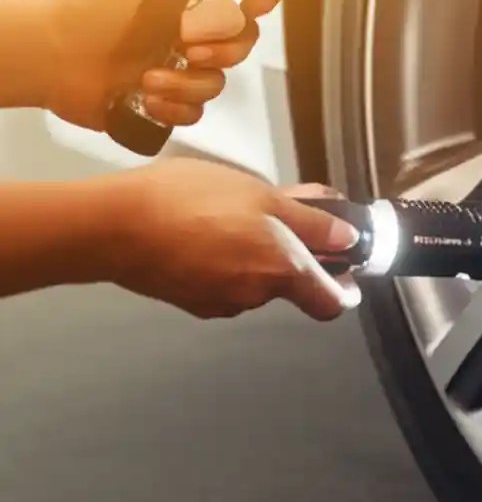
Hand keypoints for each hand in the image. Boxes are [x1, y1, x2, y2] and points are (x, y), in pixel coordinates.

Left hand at [40, 0, 284, 130]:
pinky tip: (147, 94)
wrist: (49, 50)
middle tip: (185, 40)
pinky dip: (176, 107)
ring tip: (150, 75)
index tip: (251, 2)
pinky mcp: (166, 99)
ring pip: (220, 81)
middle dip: (223, 45)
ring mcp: (180, 66)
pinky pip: (197, 112)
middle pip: (245, 41)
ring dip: (189, 81)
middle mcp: (191, 29)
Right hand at [108, 159, 357, 320]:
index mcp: (282, 272)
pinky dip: (223, 260)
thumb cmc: (192, 202)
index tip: (343, 266)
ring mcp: (218, 302)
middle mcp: (255, 296)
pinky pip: (222, 280)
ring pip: (253, 279)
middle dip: (288, 252)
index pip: (331, 304)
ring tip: (231, 215)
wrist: (115, 226)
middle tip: (276, 214)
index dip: (343, 287)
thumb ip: (311, 221)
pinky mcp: (189, 301)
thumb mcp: (263, 196)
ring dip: (253, 253)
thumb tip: (347, 239)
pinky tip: (203, 231)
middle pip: (289, 284)